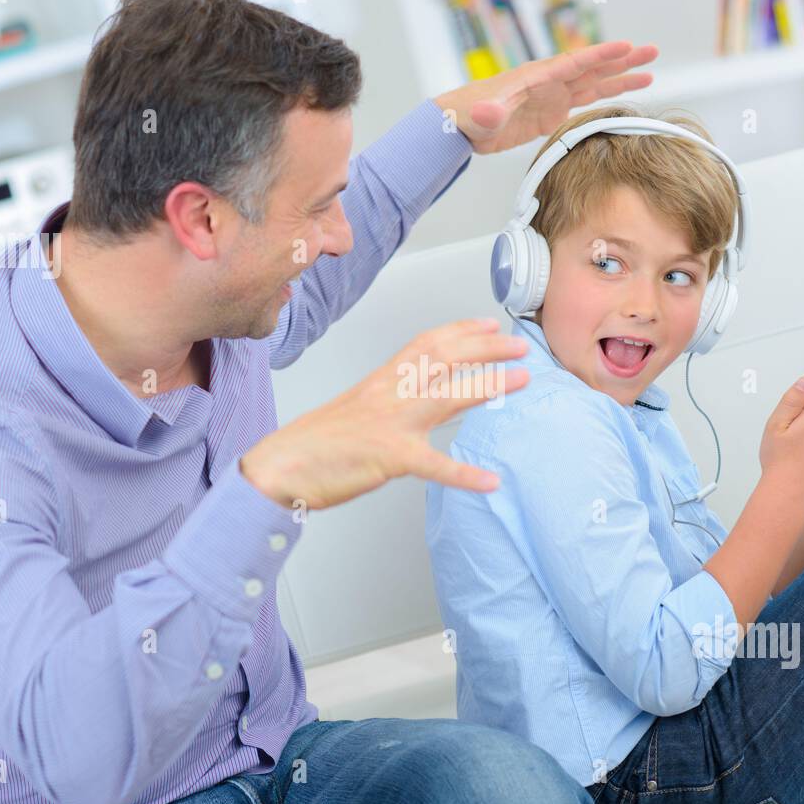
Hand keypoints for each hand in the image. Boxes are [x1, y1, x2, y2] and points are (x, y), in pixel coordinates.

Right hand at [240, 318, 529, 510]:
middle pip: (445, 358)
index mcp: (381, 381)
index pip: (427, 343)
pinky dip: (464, 474)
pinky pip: (434, 466)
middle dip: (487, 347)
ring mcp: (389, 423)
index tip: (489, 323)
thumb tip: (441, 401)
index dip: (461, 330)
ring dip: (489, 386)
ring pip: (447, 397)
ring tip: (523, 380)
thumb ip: (401, 403)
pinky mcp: (388, 457)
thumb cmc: (317, 444)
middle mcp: (388, 394)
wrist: (279, 466)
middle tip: (521, 345)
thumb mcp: (363, 411)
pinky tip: (489, 481)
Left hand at [433, 40, 658, 154]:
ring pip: (594, 83)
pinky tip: (622, 94)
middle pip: (593, 68)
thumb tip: (490, 111)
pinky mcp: (551, 113)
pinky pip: (584, 102)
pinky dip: (604, 97)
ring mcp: (552, 97)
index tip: (626, 47)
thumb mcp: (481, 114)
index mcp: (537, 77)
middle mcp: (550, 83)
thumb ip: (489, 112)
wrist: (461, 125)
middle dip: (622, 60)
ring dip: (621, 78)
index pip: (575, 63)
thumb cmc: (469, 114)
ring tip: (649, 73)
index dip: (601, 56)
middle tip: (650, 51)